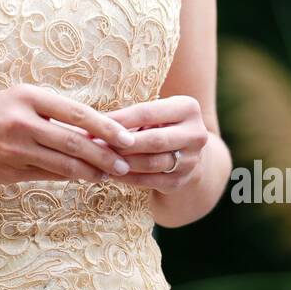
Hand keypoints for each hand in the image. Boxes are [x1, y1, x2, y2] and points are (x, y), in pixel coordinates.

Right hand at [0, 84, 137, 186]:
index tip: (128, 137)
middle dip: (104, 156)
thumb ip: (49, 112)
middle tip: (124, 164)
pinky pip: (48, 176)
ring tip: (108, 174)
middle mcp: (22, 122)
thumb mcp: (15, 100)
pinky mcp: (11, 171)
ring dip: (90, 172)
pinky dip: (69, 177)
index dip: (106, 127)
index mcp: (27, 97)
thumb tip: (90, 128)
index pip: (77, 113)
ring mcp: (16, 150)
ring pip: (63, 164)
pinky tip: (83, 178)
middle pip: (74, 142)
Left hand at [92, 95, 208, 192]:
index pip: (148, 112)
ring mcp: (191, 160)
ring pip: (151, 163)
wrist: (186, 152)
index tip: (95, 123)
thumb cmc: (160, 125)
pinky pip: (150, 181)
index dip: (120, 119)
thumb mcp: (155, 113)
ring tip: (100, 159)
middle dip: (122, 144)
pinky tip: (110, 173)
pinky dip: (128, 178)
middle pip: (154, 140)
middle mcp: (195, 134)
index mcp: (188, 108)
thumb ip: (132, 116)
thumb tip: (95, 122)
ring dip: (123, 162)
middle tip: (97, 145)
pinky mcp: (181, 180)